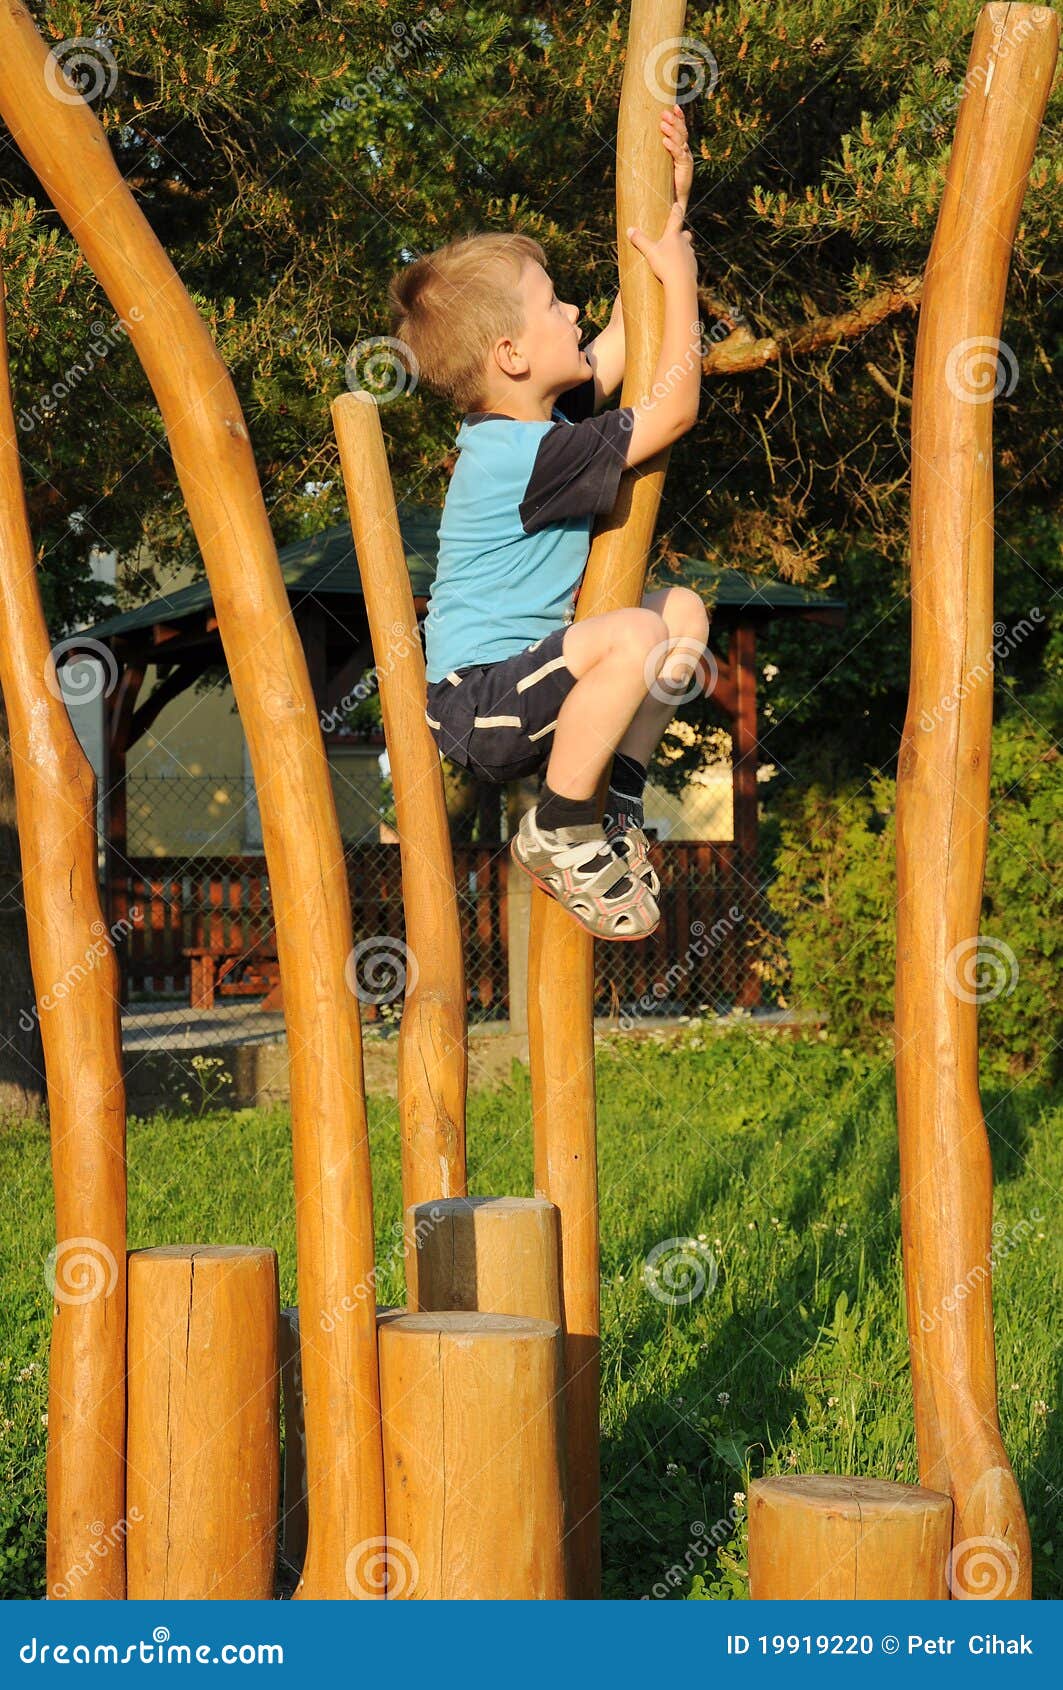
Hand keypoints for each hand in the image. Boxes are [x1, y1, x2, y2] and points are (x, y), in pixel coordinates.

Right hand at [626, 200, 696, 286]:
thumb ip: (639, 240)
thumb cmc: (665, 265)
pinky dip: (685, 263)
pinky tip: (679, 269)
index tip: (677, 204)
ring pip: (688, 248)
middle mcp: (684, 243)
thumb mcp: (649, 252)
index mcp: (674, 235)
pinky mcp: (693, 267)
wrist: (682, 283)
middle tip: (677, 234)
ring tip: (675, 255)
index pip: (676, 218)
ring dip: (683, 249)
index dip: (676, 210)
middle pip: (686, 234)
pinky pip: (690, 262)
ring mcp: (690, 255)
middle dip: (682, 233)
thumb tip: (629, 230)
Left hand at [660, 102, 693, 216]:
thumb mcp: (656, 164)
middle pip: (682, 132)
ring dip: (672, 131)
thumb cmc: (661, 183)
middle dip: (674, 121)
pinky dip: (672, 148)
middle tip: (663, 113)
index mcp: (680, 149)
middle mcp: (685, 152)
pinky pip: (680, 156)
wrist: (671, 203)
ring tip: (662, 124)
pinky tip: (665, 142)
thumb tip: (634, 137)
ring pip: (681, 141)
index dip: (679, 118)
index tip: (673, 105)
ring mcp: (686, 160)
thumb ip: (652, 152)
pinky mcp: (686, 170)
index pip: (681, 130)